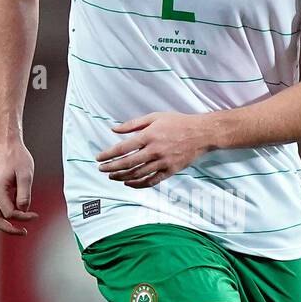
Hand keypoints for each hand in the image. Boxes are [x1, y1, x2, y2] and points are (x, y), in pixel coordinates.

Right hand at [0, 139, 37, 234]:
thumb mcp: (26, 175)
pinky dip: (5, 212)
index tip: (35, 215)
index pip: (9, 213)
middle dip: (8, 229)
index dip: (23, 217)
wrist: (6, 143)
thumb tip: (23, 211)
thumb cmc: (17, 156)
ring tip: (21, 224)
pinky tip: (18, 209)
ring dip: (6, 221)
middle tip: (23, 232)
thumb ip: (24, 195)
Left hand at [96, 111, 212, 187]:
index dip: (108, 154)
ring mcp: (163, 162)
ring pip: (138, 174)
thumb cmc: (178, 122)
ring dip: (122, 177)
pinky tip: (129, 183)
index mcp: (149, 135)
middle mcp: (155, 150)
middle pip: (127, 163)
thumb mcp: (155, 116)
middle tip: (101, 169)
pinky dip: (138, 184)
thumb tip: (114, 129)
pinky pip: (152, 181)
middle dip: (111, 168)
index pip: (123, 148)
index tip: (99, 158)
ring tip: (113, 176)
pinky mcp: (170, 170)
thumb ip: (133, 124)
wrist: (201, 133)